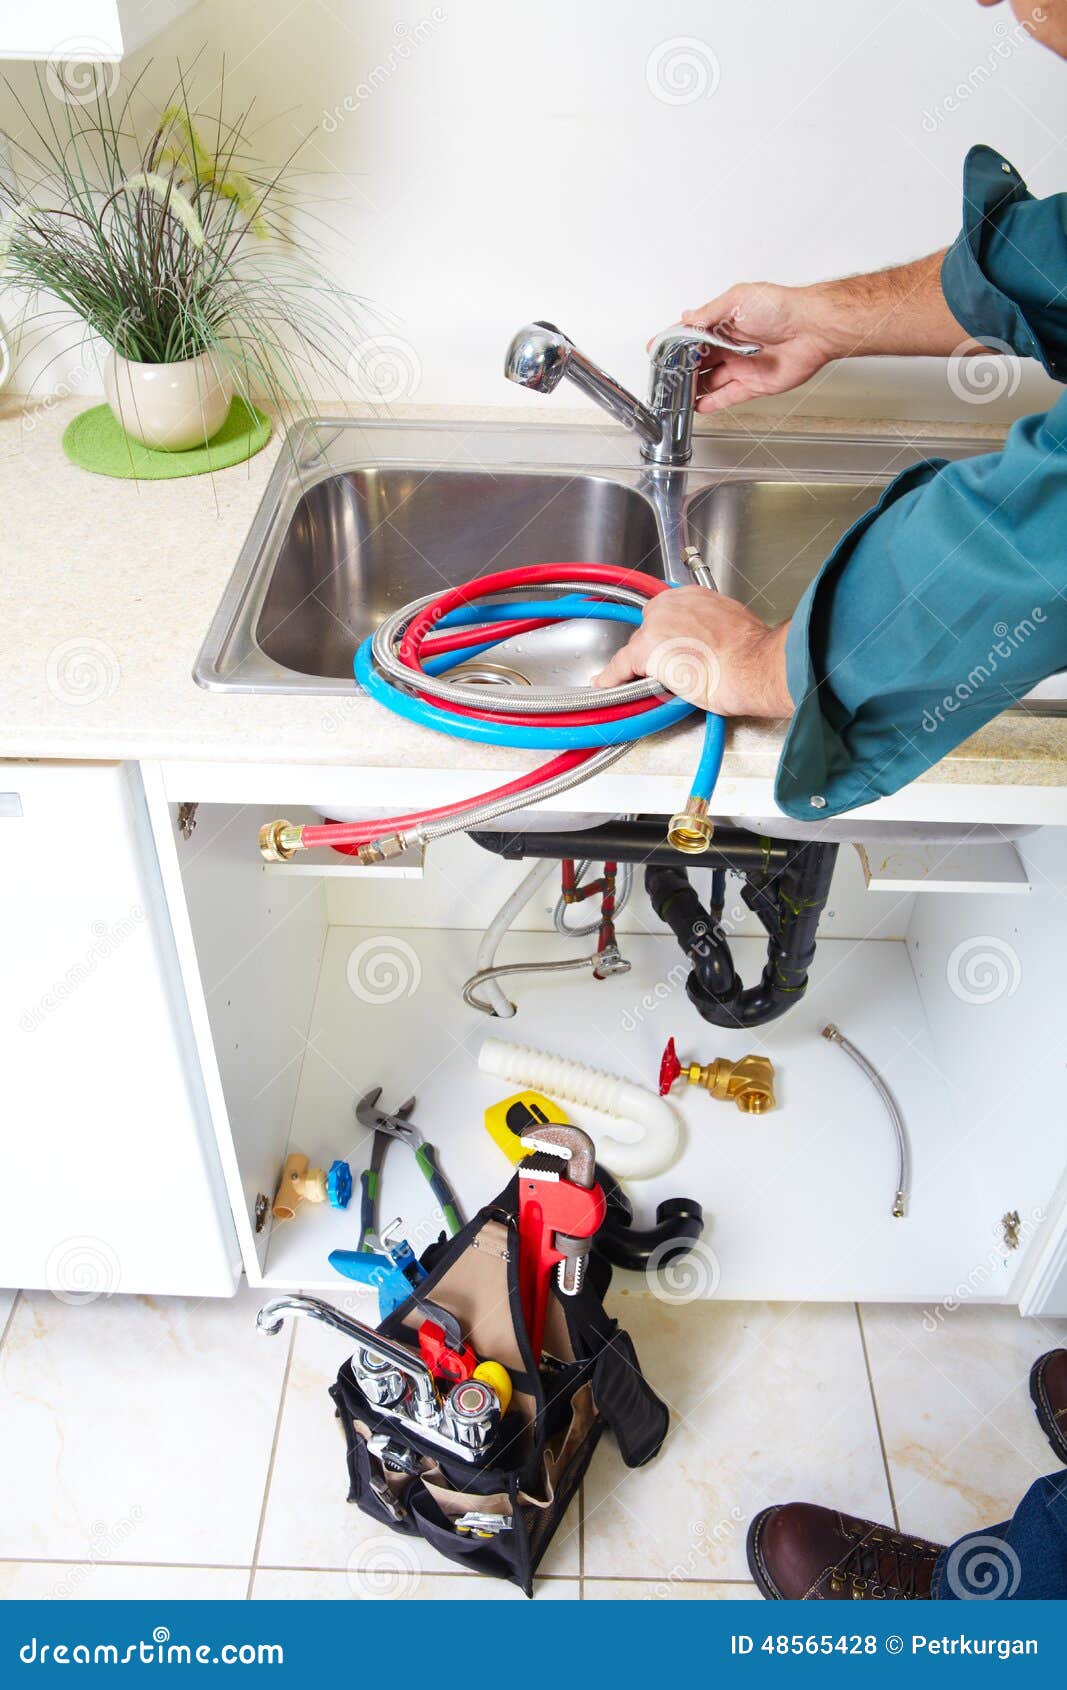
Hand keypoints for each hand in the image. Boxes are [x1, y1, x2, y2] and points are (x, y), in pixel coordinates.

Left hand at [592, 586, 793, 718]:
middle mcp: (670, 604)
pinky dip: (613, 677)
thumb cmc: (752, 653)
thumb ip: (713, 628)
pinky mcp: (645, 651)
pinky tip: (606, 684)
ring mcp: (655, 627)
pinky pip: (620, 666)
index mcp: (693, 596)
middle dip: (656, 649)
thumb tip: (710, 642)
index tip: (669, 644)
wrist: (752, 666)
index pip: (667, 613)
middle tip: (672, 668)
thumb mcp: (734, 626)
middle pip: (649, 629)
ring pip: (637, 648)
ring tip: (663, 683)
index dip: (668, 634)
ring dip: (644, 665)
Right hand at [681, 282, 841, 414]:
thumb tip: (687, 318)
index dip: (674, 343)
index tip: (657, 351)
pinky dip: (712, 403)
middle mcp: (732, 345)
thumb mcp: (737, 300)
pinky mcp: (753, 384)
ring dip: (693, 388)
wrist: (811, 329)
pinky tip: (698, 405)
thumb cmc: (782, 308)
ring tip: (676, 395)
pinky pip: (727, 396)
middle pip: (698, 361)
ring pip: (710, 381)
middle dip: (681, 370)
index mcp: (725, 322)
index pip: (692, 335)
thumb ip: (709, 313)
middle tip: (666, 378)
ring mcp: (741, 365)